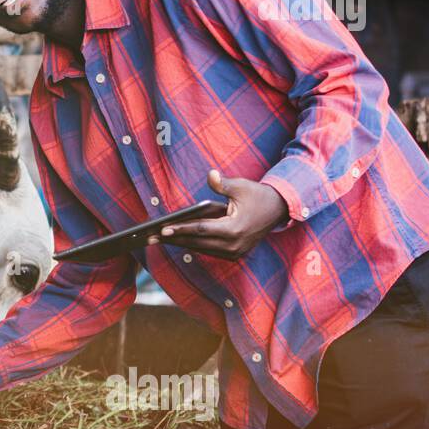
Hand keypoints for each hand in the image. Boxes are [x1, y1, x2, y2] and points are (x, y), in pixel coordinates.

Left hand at [148, 169, 287, 260]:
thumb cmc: (257, 195)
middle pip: (197, 242)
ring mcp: (235, 252)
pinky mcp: (235, 254)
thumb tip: (211, 174)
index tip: (162, 230)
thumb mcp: (241, 186)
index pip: (201, 230)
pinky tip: (176, 240)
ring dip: (180, 243)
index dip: (181, 230)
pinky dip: (193, 244)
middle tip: (149, 237)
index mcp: (235, 229)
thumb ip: (223, 183)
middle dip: (173, 239)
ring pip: (201, 248)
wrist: (278, 210)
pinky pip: (209, 250)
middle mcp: (234, 245)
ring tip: (157, 239)